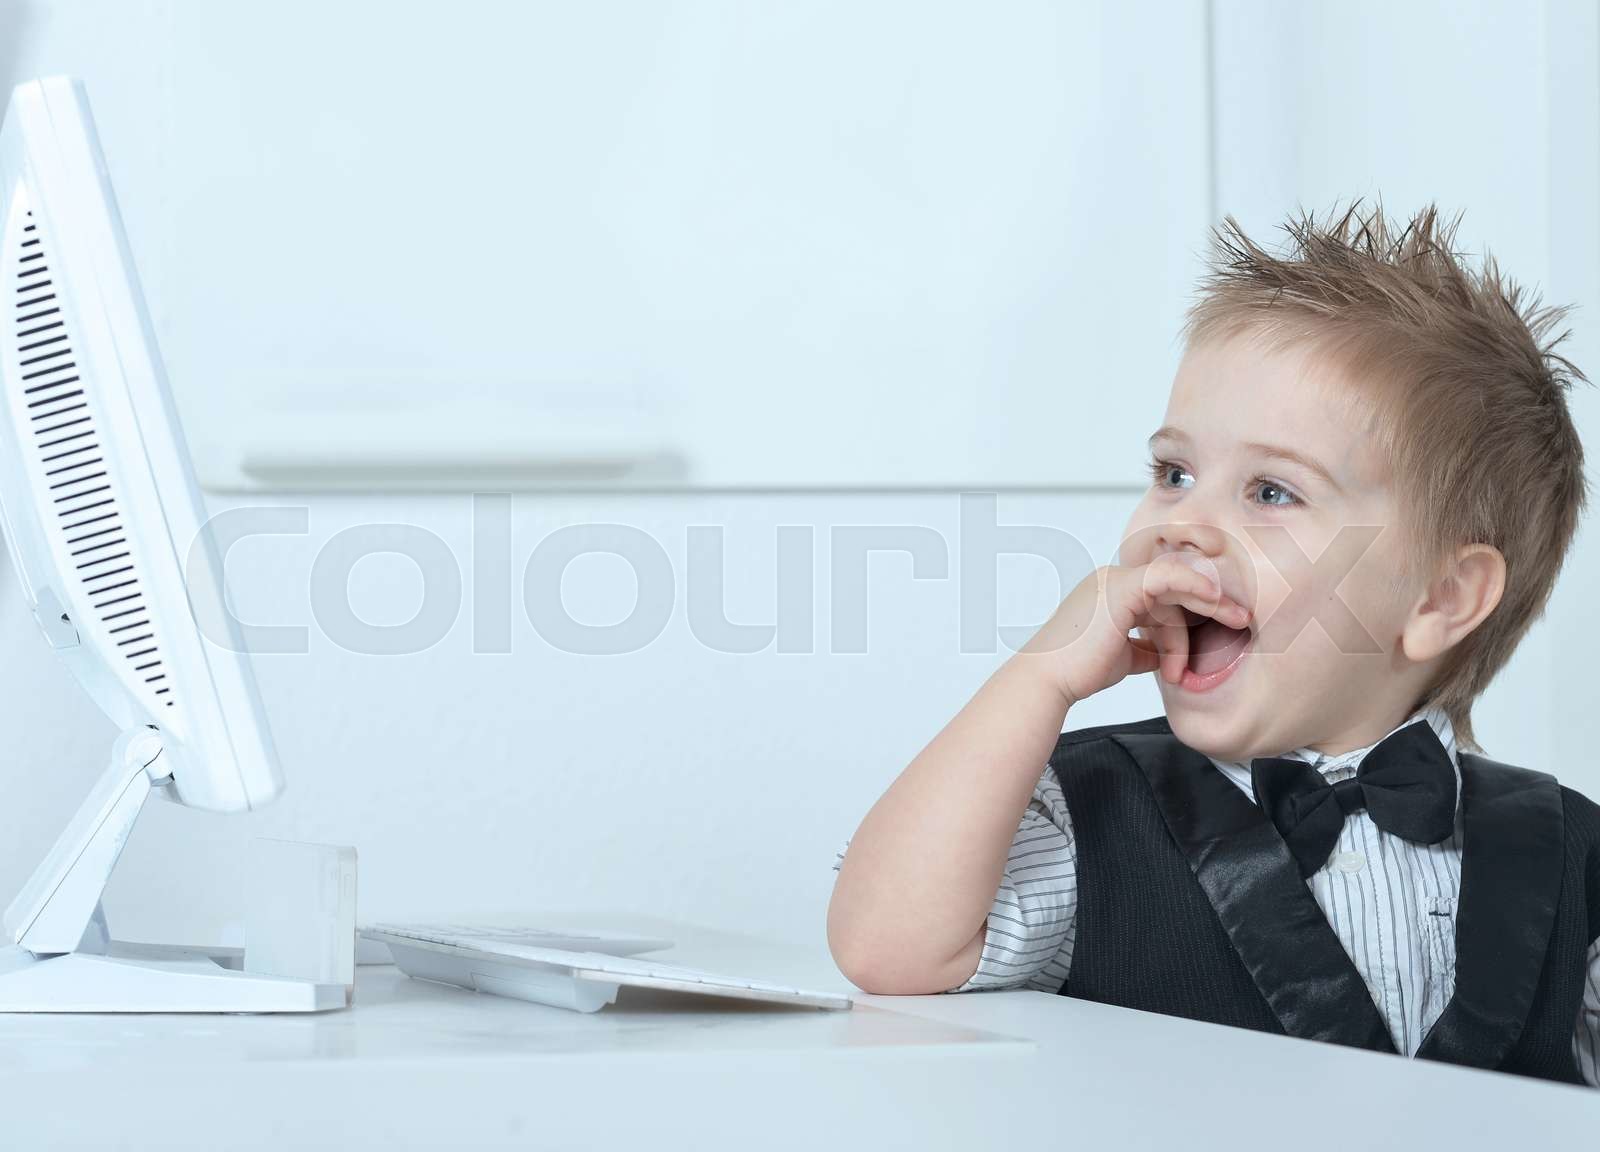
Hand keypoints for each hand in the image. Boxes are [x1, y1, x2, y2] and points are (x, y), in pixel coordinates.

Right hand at [1018, 554, 1251, 705]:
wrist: (1050, 680)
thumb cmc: (1077, 671)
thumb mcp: (1124, 657)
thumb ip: (1147, 648)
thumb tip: (1169, 656)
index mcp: (1110, 594)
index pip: (1163, 597)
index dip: (1193, 614)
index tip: (1224, 627)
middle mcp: (1111, 580)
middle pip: (1173, 588)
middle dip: (1211, 602)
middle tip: (1242, 618)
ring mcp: (1114, 580)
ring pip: (1176, 585)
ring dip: (1208, 606)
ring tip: (1236, 624)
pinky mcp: (1121, 587)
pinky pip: (1168, 576)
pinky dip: (1195, 585)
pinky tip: (1216, 599)